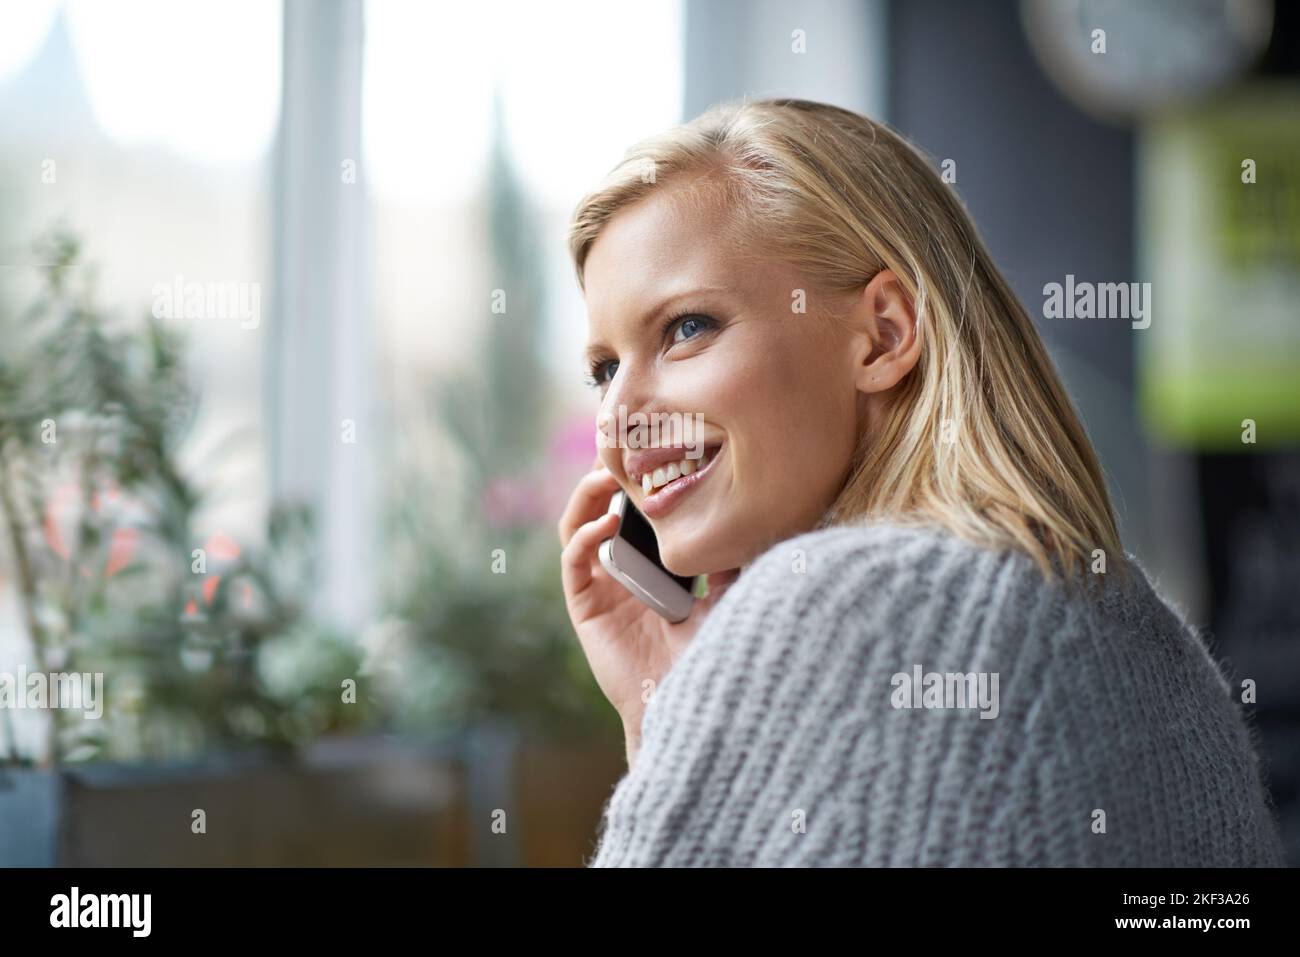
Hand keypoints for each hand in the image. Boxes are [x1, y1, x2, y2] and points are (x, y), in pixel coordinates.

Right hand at [558, 460, 738, 765]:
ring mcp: (602, 589)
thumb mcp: (730, 596)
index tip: (652, 446)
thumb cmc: (713, 656)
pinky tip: (603, 525)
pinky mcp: (586, 609)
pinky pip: (574, 564)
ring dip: (586, 499)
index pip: (638, 512)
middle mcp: (624, 573)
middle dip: (606, 476)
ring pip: (579, 529)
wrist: (690, 706)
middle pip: (603, 510)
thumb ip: (730, 559)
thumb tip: (743, 513)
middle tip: (618, 445)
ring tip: (603, 475)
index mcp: (656, 567)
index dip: (637, 479)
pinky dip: (583, 538)